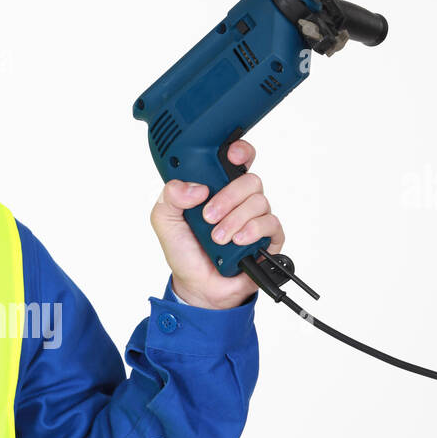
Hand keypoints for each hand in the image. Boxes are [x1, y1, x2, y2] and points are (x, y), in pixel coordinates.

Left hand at [149, 139, 284, 308]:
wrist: (197, 286)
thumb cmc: (185, 250)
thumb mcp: (165, 221)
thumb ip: (170, 197)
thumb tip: (194, 188)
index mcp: (217, 188)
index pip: (236, 159)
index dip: (239, 151)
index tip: (230, 155)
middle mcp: (239, 200)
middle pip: (250, 180)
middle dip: (229, 196)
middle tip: (209, 216)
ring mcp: (254, 218)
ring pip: (259, 202)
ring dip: (235, 219)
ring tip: (217, 238)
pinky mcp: (268, 239)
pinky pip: (271, 224)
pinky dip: (252, 231)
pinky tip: (237, 241)